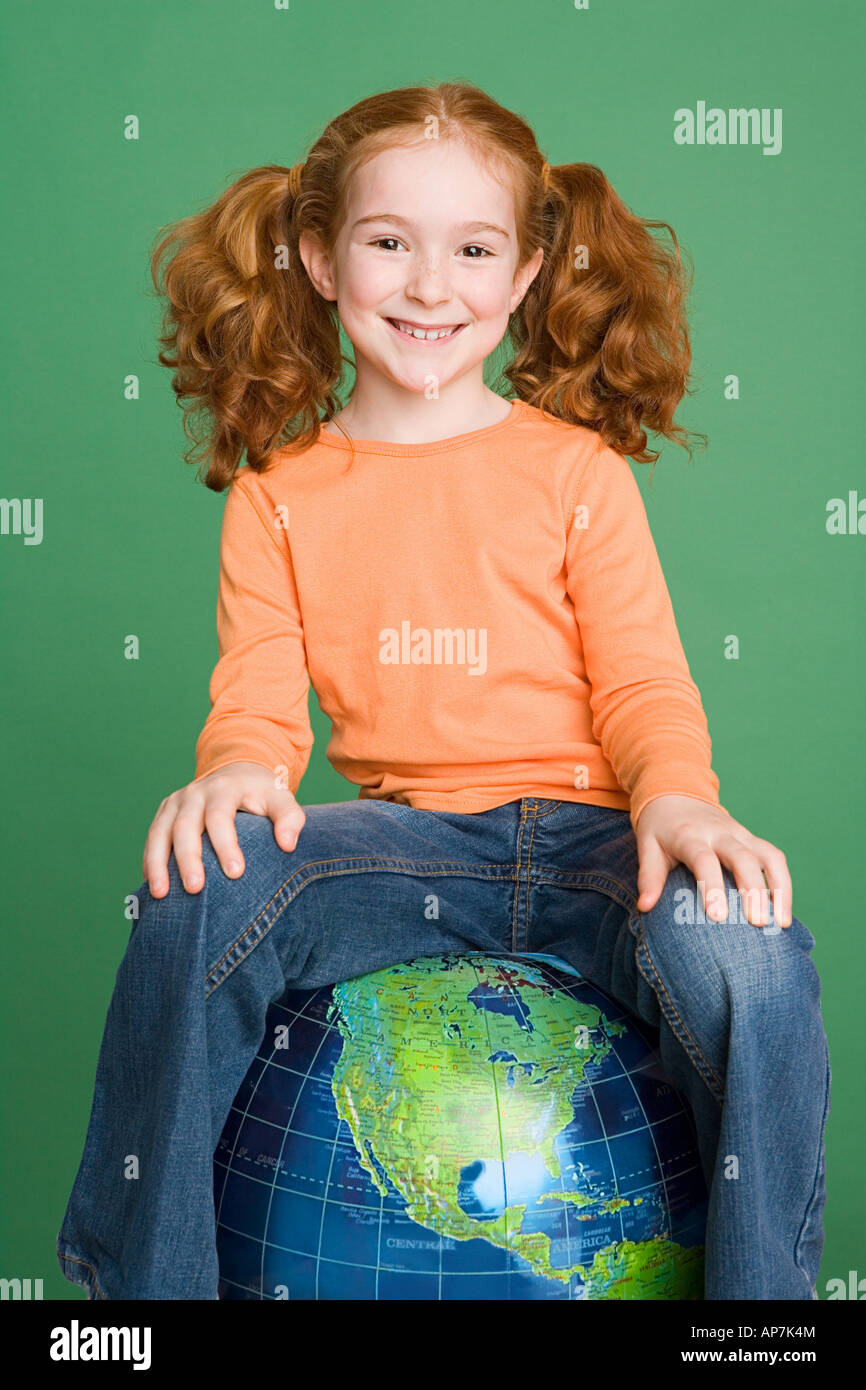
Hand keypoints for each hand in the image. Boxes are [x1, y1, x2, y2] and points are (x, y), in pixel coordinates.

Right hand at [142, 761, 305, 897]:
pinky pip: (153, 839)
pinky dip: (151, 863)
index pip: (220, 816)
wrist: (237, 771)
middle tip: (195, 889)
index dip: (226, 845)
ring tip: (161, 894)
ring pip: (160, 833)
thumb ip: (290, 818)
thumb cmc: (262, 793)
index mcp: (224, 788)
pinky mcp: (164, 814)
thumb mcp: (281, 798)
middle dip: (188, 858)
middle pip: (185, 826)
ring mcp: (175, 802)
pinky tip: (154, 887)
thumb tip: (287, 845)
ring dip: (158, 864)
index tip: (236, 873)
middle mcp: (194, 793)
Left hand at [632, 795, 791, 927]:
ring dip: (778, 889)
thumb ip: (649, 876)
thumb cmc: (660, 828)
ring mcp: (740, 834)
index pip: (704, 860)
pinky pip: (775, 859)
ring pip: (768, 856)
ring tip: (781, 923)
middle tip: (758, 924)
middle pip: (743, 858)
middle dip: (753, 891)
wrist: (677, 794)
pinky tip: (783, 912)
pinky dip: (783, 884)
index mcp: (690, 835)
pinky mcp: (752, 839)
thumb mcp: (647, 846)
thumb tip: (644, 907)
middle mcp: (719, 833)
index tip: (718, 917)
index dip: (712, 887)